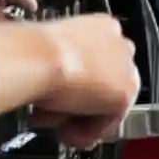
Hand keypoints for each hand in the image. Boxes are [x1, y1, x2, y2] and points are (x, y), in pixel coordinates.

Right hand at [31, 14, 140, 148]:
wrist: (38, 56)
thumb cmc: (32, 51)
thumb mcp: (49, 54)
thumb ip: (62, 68)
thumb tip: (57, 91)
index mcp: (103, 27)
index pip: (99, 63)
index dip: (77, 86)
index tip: (60, 96)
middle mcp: (121, 45)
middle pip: (104, 86)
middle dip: (80, 106)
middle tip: (52, 114)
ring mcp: (127, 70)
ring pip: (107, 106)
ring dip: (80, 120)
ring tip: (53, 122)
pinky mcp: (125, 94)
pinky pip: (108, 123)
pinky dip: (86, 132)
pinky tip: (65, 130)